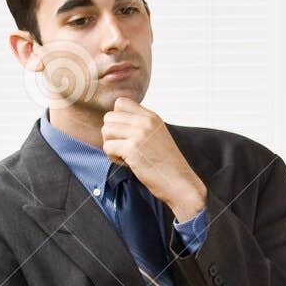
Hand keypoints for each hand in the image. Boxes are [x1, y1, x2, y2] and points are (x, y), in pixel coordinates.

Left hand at [101, 97, 205, 221]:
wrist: (179, 182)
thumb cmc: (167, 165)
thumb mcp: (157, 136)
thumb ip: (140, 126)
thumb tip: (115, 125)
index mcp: (151, 116)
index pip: (121, 103)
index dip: (117, 119)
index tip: (125, 134)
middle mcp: (145, 121)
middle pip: (109, 117)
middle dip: (111, 134)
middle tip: (123, 148)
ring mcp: (139, 134)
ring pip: (106, 130)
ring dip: (111, 145)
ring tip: (124, 156)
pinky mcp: (132, 149)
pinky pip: (108, 146)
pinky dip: (113, 157)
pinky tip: (126, 163)